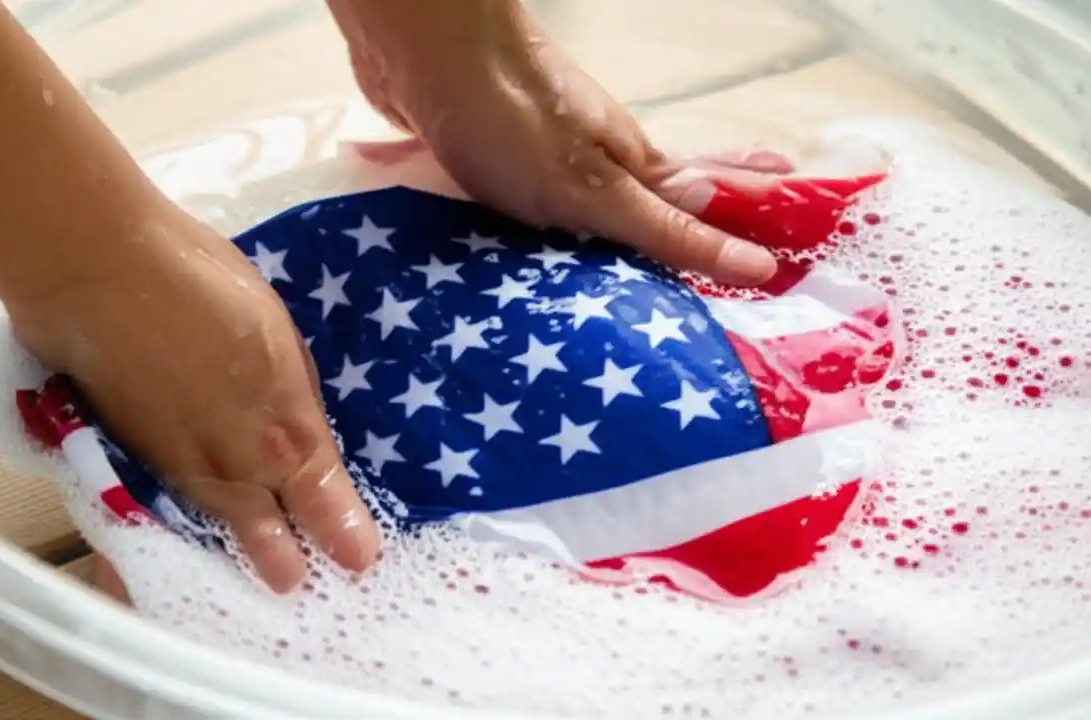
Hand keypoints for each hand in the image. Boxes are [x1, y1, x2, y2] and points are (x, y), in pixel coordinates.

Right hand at [6, 207, 380, 592]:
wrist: (98, 275)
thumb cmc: (199, 280)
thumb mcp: (275, 329)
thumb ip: (290, 392)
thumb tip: (296, 423)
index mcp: (285, 427)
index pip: (322, 499)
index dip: (343, 533)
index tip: (360, 559)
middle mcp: (236, 464)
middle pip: (267, 533)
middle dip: (284, 560)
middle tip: (294, 580)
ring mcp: (180, 470)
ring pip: (217, 524)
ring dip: (239, 547)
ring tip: (260, 571)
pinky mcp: (132, 464)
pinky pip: (173, 505)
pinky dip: (186, 520)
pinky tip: (195, 521)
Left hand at [328, 0, 780, 285]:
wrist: (424, 57)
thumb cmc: (518, 121)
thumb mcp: (599, 188)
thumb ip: (666, 226)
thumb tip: (758, 263)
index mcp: (633, 168)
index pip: (701, 210)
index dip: (732, 240)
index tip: (772, 277)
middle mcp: (593, 163)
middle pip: (642, 215)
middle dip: (669, 254)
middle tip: (689, 305)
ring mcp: (539, 161)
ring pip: (581, 220)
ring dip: (598, 256)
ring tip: (614, 311)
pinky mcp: (487, 167)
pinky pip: (524, 221)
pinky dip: (536, 248)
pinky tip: (527, 279)